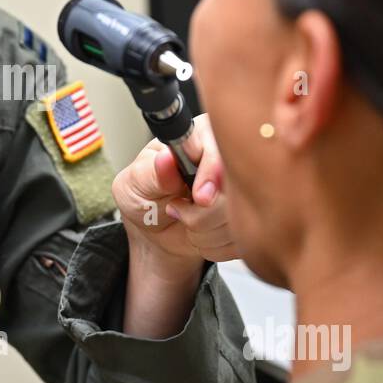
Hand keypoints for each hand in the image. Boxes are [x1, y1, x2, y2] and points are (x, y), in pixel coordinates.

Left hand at [112, 113, 238, 266]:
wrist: (154, 232)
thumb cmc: (145, 198)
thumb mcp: (135, 183)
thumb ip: (151, 173)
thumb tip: (166, 159)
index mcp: (199, 137)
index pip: (221, 149)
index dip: (213, 174)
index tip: (199, 197)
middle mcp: (225, 160)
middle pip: (235, 189)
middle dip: (202, 213)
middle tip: (176, 209)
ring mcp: (241, 190)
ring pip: (238, 218)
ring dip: (204, 232)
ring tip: (184, 221)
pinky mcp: (247, 218)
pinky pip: (240, 239)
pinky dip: (215, 245)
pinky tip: (200, 234)